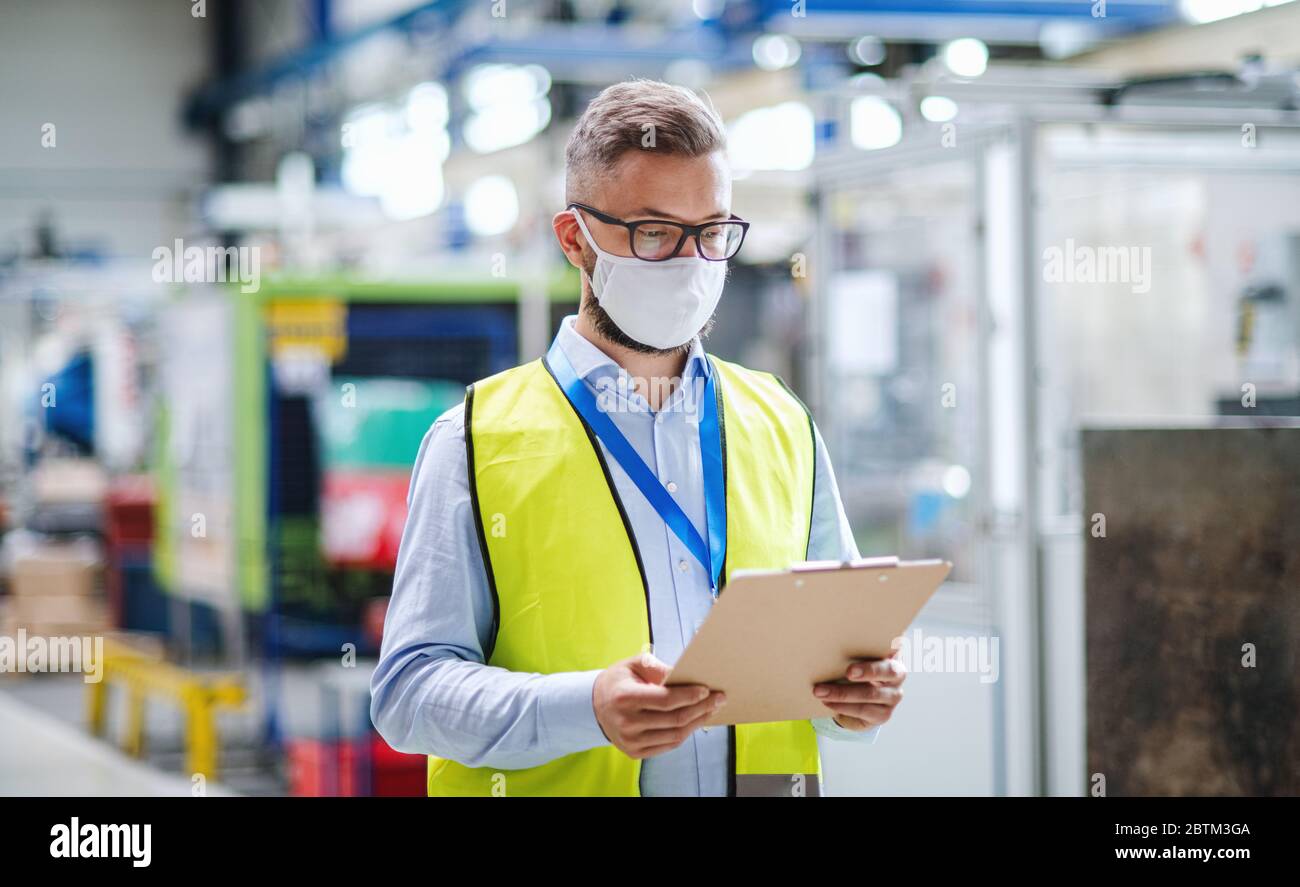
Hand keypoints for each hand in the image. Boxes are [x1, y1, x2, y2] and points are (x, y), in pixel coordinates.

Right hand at [592, 652, 725, 758]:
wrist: (594, 706)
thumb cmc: (618, 681)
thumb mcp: (632, 664)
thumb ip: (657, 667)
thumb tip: (683, 674)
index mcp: (625, 698)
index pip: (665, 700)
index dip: (689, 696)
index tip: (707, 689)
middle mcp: (627, 722)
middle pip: (674, 719)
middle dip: (701, 708)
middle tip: (719, 699)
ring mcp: (631, 741)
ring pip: (675, 735)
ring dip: (698, 722)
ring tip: (711, 710)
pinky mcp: (635, 752)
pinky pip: (669, 745)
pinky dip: (686, 733)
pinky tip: (695, 721)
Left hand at [812, 654, 906, 731]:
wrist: (856, 702)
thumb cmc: (854, 672)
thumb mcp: (856, 659)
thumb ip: (853, 651)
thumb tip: (827, 644)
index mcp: (892, 655)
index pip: (896, 647)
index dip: (886, 646)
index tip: (868, 648)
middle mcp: (898, 676)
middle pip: (888, 671)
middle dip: (867, 671)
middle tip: (848, 672)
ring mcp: (893, 697)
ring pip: (870, 694)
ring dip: (842, 693)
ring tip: (820, 691)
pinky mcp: (883, 715)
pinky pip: (863, 710)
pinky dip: (842, 706)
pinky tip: (828, 702)